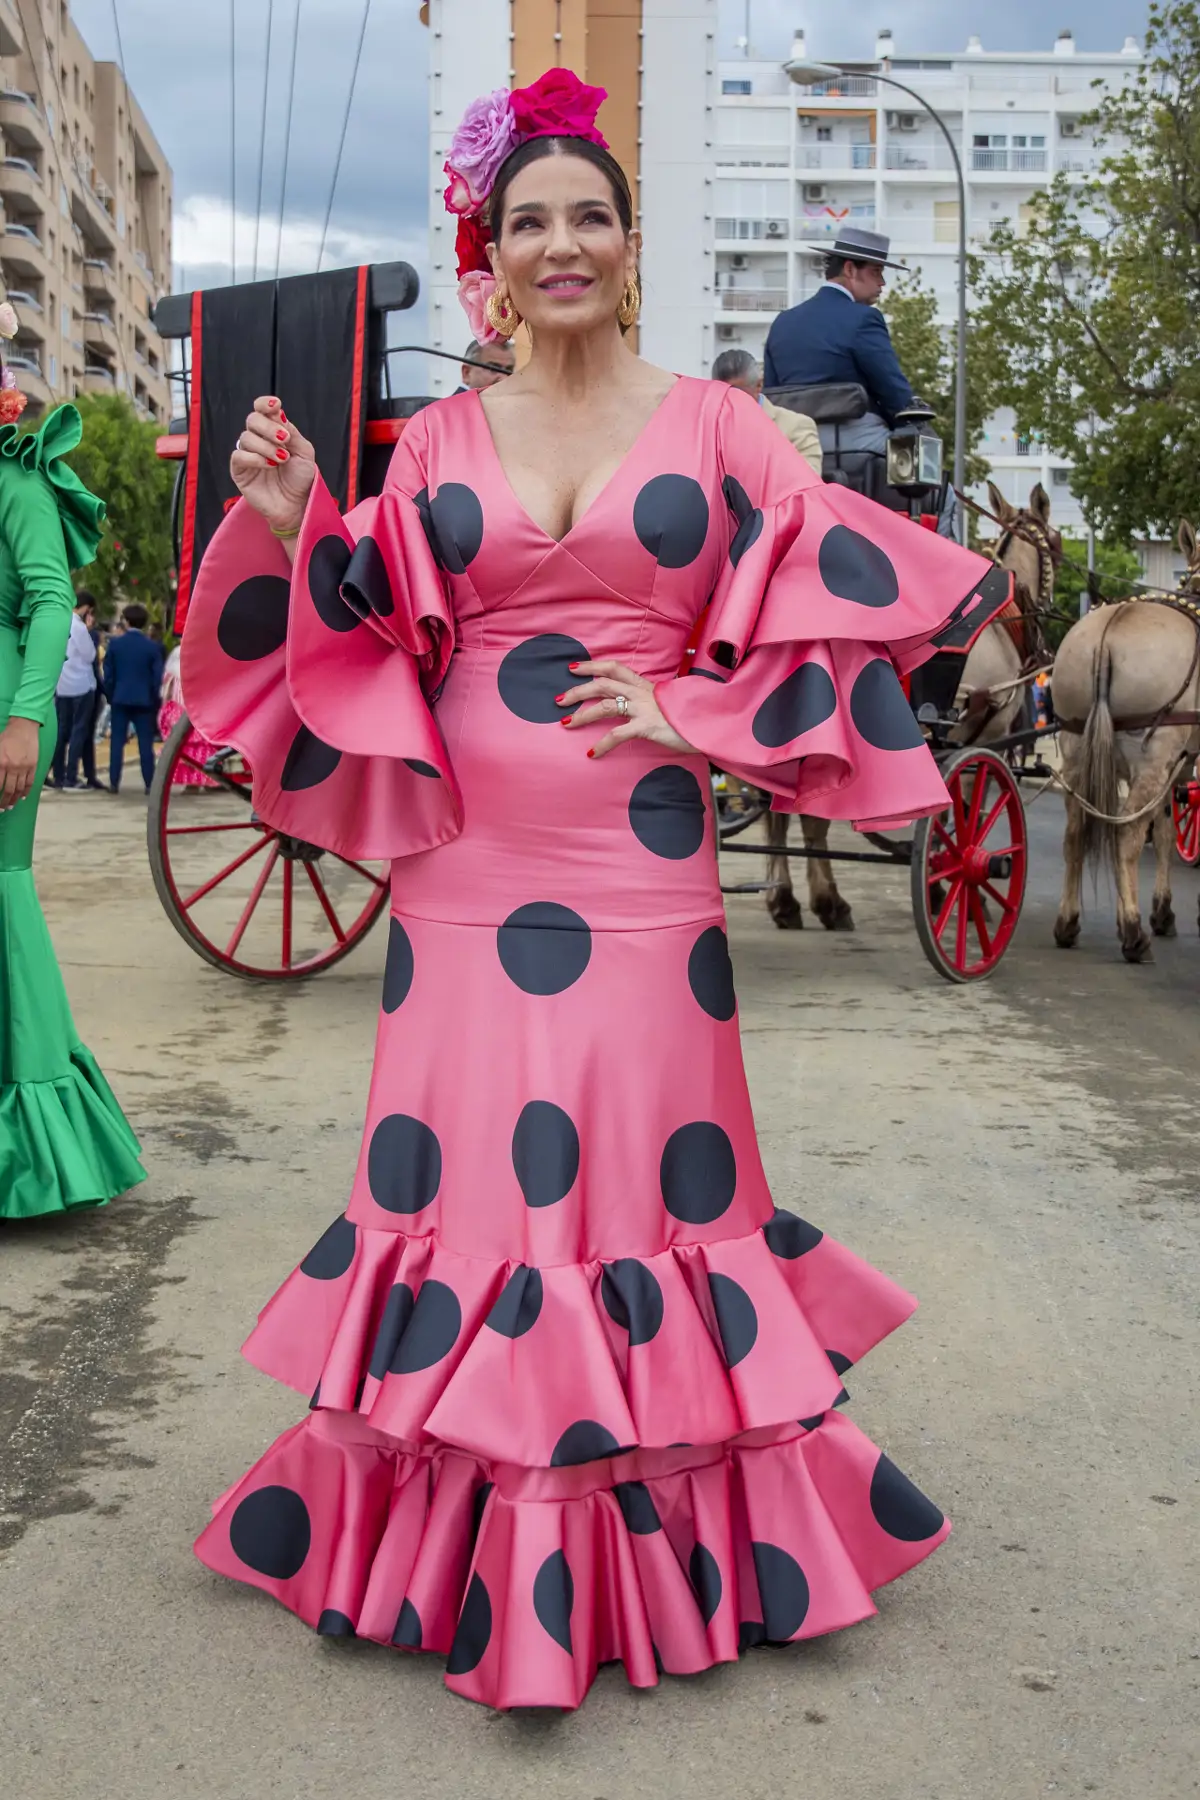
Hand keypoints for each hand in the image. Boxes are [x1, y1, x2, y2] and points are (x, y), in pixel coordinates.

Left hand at [0, 716, 40, 809]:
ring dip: (14, 799)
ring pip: (19, 788)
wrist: (23, 727)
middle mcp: (12, 767)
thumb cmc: (7, 736)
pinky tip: (23, 797)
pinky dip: (26, 791)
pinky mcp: (33, 766)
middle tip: (1, 808)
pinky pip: (29, 782)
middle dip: (4, 801)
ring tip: (10, 805)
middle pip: (8, 790)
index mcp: (1, 762)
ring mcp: (24, 768)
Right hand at [230, 396, 315, 535]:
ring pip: (246, 437)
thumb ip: (292, 432)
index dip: (265, 404)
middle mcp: (258, 440)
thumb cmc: (301, 479)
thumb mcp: (304, 452)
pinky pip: (239, 456)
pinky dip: (255, 458)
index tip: (276, 405)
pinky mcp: (239, 470)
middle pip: (252, 419)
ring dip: (266, 446)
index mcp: (273, 431)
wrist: (297, 504)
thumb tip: (278, 414)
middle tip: (284, 440)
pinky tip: (269, 465)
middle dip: (269, 427)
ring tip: (281, 459)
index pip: (262, 410)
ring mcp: (247, 454)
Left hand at [558, 660, 697, 760]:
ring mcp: (643, 708)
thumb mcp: (665, 703)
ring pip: (605, 705)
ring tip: (566, 723)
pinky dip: (602, 744)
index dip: (592, 666)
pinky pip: (618, 734)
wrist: (708, 723)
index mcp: (644, 685)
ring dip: (582, 714)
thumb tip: (633, 707)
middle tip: (559, 700)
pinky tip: (592, 753)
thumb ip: (648, 702)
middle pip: (602, 684)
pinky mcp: (646, 726)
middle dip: (577, 690)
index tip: (573, 667)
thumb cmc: (687, 716)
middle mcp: (641, 693)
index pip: (614, 668)